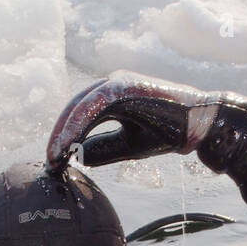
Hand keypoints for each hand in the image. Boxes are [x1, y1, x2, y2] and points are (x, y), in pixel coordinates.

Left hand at [45, 70, 236, 170]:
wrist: (196, 125)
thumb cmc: (165, 133)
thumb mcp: (127, 146)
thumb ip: (102, 149)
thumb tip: (77, 158)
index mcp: (112, 96)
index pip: (79, 114)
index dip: (64, 136)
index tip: (55, 159)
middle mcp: (112, 85)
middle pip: (74, 109)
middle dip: (59, 135)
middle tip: (50, 162)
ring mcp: (117, 83)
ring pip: (79, 107)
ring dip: (63, 133)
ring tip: (55, 157)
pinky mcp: (123, 87)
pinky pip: (91, 106)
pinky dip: (76, 126)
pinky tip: (68, 145)